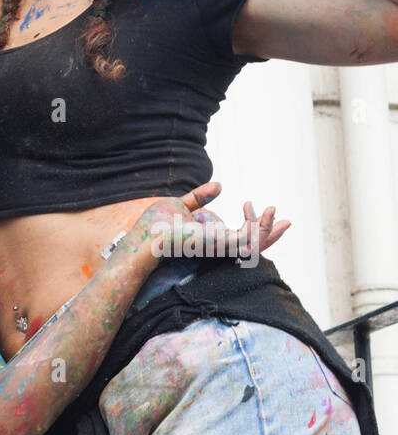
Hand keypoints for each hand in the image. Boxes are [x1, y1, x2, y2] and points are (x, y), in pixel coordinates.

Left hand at [128, 186, 289, 267]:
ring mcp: (221, 249)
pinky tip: (256, 209)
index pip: (241, 240)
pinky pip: (248, 240)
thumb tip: (221, 186)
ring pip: (256, 245)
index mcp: (212, 241)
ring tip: (271, 209)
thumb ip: (200, 197)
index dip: (257, 228)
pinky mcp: (221, 245)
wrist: (147, 236)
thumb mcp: (182, 205)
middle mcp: (219, 249)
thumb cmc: (157, 224)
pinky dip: (257, 226)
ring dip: (267, 227)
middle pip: (255, 247)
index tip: (264, 209)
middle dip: (272, 234)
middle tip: (287, 220)